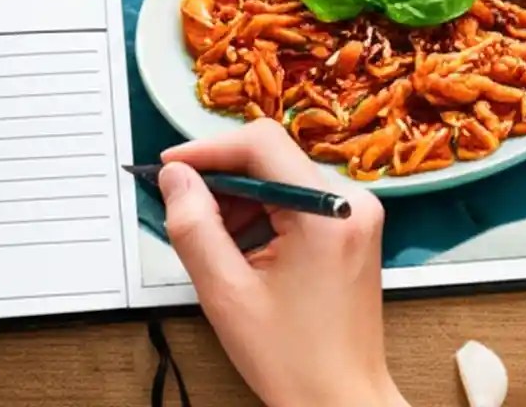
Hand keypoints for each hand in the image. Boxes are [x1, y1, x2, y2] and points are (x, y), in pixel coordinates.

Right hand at [159, 119, 407, 406]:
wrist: (341, 400)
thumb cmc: (294, 359)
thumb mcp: (227, 291)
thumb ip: (194, 226)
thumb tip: (175, 178)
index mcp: (329, 212)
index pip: (260, 144)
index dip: (208, 150)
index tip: (171, 168)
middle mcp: (351, 203)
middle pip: (270, 156)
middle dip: (219, 179)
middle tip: (180, 206)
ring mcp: (354, 215)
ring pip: (279, 176)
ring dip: (237, 200)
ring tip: (212, 241)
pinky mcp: (349, 229)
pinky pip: (294, 199)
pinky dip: (259, 214)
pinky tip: (239, 249)